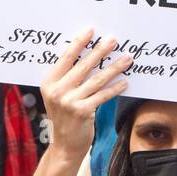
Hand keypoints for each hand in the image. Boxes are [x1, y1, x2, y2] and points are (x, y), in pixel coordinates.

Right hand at [41, 29, 130, 160]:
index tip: (91, 30)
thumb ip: (67, 78)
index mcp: (49, 82)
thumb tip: (89, 56)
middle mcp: (57, 90)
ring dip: (114, 67)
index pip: (65, 58)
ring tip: (126, 58)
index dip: (78, 43)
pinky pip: (103, 96)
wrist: (64, 145)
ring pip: (97, 80)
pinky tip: (125, 82)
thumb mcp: (57, 95)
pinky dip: (115, 88)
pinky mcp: (83, 112)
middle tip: (113, 39)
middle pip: (83, 66)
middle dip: (100, 51)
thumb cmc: (64, 116)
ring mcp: (70, 102)